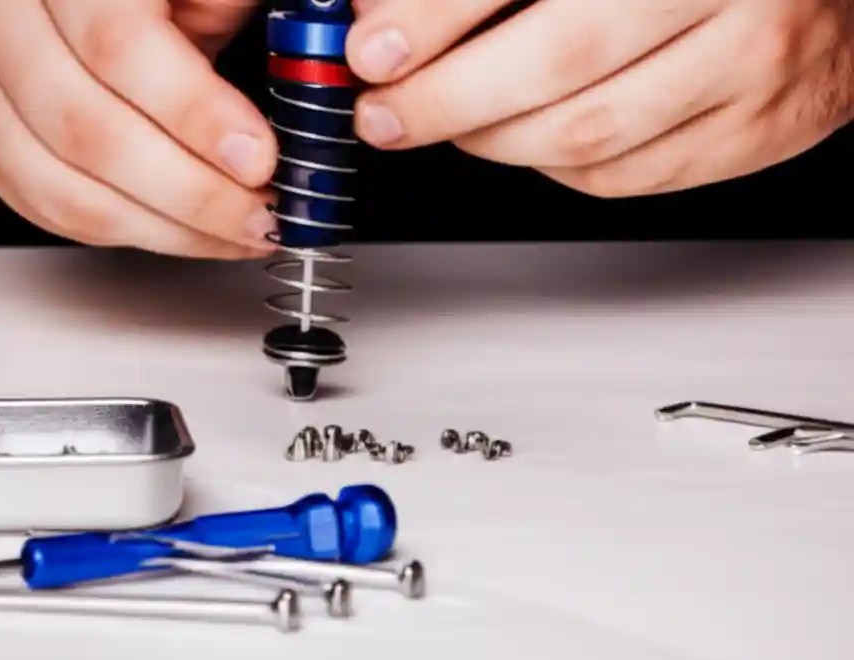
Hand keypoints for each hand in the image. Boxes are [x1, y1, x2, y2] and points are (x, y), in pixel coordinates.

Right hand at [0, 0, 278, 258]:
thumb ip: (235, 2)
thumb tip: (307, 69)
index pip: (119, 45)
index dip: (194, 115)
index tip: (259, 159)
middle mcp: (1, 12)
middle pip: (85, 129)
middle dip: (189, 193)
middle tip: (260, 214)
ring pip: (60, 185)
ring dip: (162, 227)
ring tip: (233, 232)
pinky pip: (44, 205)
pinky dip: (122, 230)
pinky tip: (182, 228)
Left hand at [345, 0, 853, 196]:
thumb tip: (392, 13)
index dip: (438, 17)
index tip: (374, 47)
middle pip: (560, 61)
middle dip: (447, 98)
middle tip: (386, 111)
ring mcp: (752, 65)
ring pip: (586, 133)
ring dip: (490, 139)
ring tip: (443, 120)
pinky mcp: (753, 132)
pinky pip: (624, 175)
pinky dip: (553, 165)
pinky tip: (525, 135)